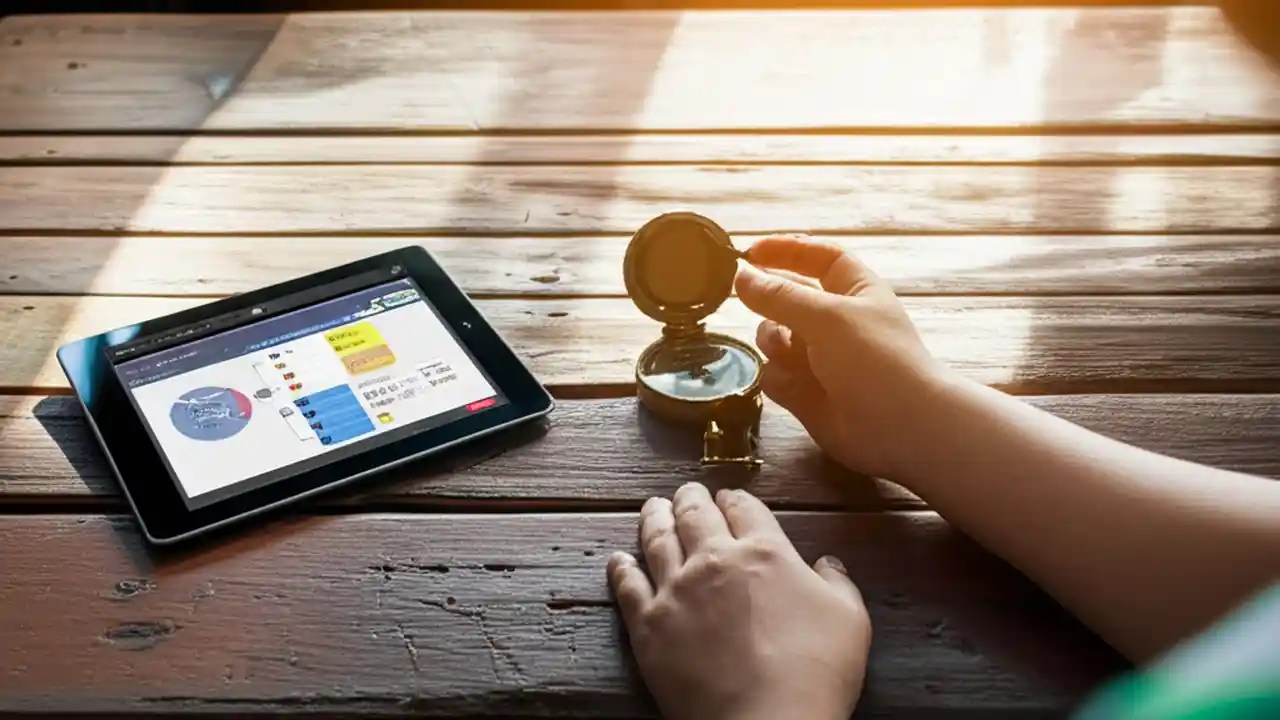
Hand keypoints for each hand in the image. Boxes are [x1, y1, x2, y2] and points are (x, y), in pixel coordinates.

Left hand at [608, 483, 870, 719]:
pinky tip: (618, 560)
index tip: (730, 498)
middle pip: (695, 514)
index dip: (736, 499)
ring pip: (657, 539)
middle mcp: (714, 560)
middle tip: (686, 493)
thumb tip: (828, 563)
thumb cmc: (815, 671)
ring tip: (652, 508)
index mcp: (764, 551)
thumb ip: (838, 583)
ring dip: (654, 518)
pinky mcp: (649, 625)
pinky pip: (628, 586)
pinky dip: (621, 568)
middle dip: (691, 499)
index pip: (744, 508)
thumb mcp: (850, 619)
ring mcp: (676, 590)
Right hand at [735, 236, 950, 479]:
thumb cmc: (874, 360)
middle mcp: (834, 321)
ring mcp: (819, 358)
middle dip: (770, 303)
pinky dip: (780, 378)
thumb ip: (779, 296)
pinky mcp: (806, 392)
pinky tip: (796, 387)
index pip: (816, 257)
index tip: (749, 251)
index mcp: (853, 290)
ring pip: (774, 338)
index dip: (785, 250)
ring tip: (789, 354)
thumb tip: (741, 275)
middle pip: (786, 298)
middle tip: (750, 304)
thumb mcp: (826, 317)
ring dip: (774, 342)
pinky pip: (775, 375)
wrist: (901, 427)